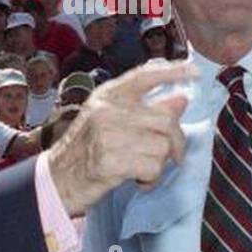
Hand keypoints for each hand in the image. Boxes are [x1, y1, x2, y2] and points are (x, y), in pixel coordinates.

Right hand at [45, 61, 195, 216]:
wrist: (57, 179)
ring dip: (159, 164)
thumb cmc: (86, 150)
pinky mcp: (110, 160)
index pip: (145, 76)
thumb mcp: (110, 121)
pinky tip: (138, 179)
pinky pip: (152, 167)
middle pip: (165, 119)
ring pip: (162, 146)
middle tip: (171, 156)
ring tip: (142, 169)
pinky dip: (151, 178)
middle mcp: (107, 110)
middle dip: (175, 142)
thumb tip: (180, 100)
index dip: (172, 72)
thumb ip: (144, 110)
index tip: (194, 71)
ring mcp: (108, 134)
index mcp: (108, 96)